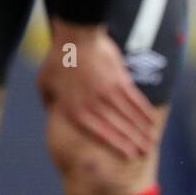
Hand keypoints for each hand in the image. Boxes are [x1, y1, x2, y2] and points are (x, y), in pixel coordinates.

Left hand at [37, 19, 155, 159]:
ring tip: (151, 141)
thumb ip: (50, 104)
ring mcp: (108, 93)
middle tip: (145, 153)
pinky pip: (136, 101)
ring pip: (131, 117)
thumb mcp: (43, 84)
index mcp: (74, 110)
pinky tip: (151, 120)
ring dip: (143, 131)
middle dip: (134, 143)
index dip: (118, 146)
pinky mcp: (120, 80)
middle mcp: (93, 105)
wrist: (75, 38)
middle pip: (119, 129)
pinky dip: (145, 112)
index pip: (101, 134)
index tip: (129, 156)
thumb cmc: (56, 60)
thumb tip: (51, 116)